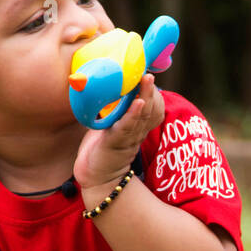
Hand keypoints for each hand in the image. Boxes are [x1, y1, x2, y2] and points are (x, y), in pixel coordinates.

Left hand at [74, 73, 164, 191]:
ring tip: (147, 79)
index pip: (153, 107)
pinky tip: (138, 103)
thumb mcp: (111, 125)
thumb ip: (114, 110)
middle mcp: (137, 130)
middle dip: (151, 90)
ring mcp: (129, 136)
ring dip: (146, 96)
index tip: (148, 74)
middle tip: (149, 72)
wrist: (97, 178)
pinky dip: (133, 115)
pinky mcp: (116, 142)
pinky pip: (127, 127)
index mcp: (137, 125)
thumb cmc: (103, 150)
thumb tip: (107, 85)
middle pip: (152, 108)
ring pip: (143, 115)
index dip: (153, 92)